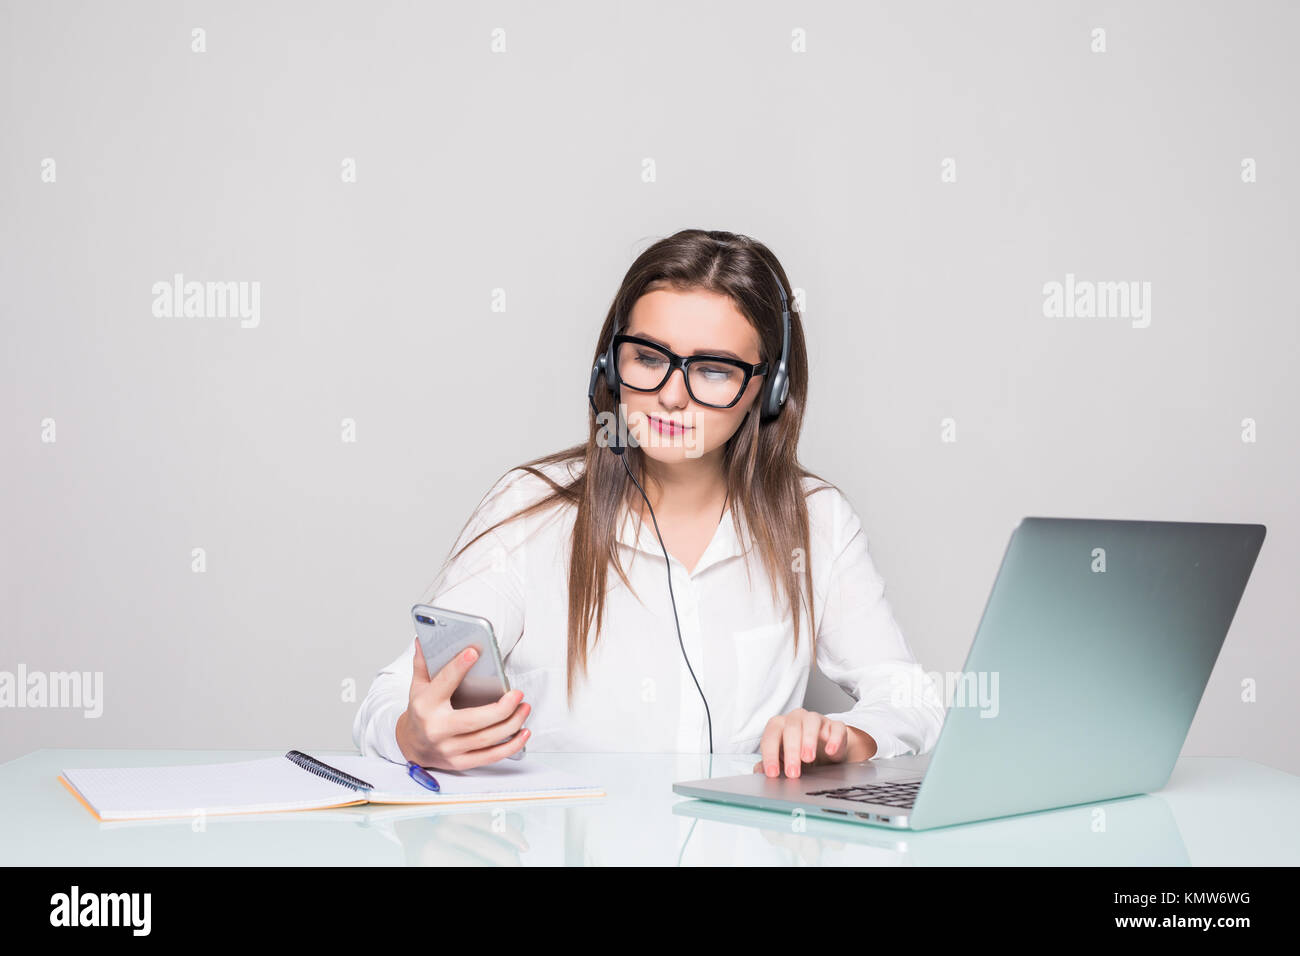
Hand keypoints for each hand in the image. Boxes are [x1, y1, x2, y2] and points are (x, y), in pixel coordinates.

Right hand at [396, 638, 530, 770]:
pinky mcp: (460, 762)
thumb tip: (424, 640)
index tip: (473, 652)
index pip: (443, 683)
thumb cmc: (420, 713)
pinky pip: (490, 757)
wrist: (410, 745)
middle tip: (517, 694)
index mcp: (425, 705)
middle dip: (501, 708)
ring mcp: (449, 748)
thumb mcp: (417, 687)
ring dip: (511, 724)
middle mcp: (436, 729)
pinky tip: (523, 732)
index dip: (457, 667)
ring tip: (524, 707)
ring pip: (486, 739)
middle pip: (473, 720)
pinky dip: (510, 746)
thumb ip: (423, 664)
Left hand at [750, 708, 877, 777]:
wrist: (824, 751)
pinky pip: (835, 727)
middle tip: (792, 773)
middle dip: (790, 752)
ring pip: (811, 722)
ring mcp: (816, 720)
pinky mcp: (835, 726)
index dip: (770, 755)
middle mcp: (796, 718)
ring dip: (808, 740)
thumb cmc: (799, 753)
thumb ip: (770, 764)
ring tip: (808, 758)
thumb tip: (759, 771)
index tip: (772, 773)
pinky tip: (830, 751)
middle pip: (791, 728)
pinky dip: (833, 739)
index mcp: (779, 725)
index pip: (770, 736)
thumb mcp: (783, 760)